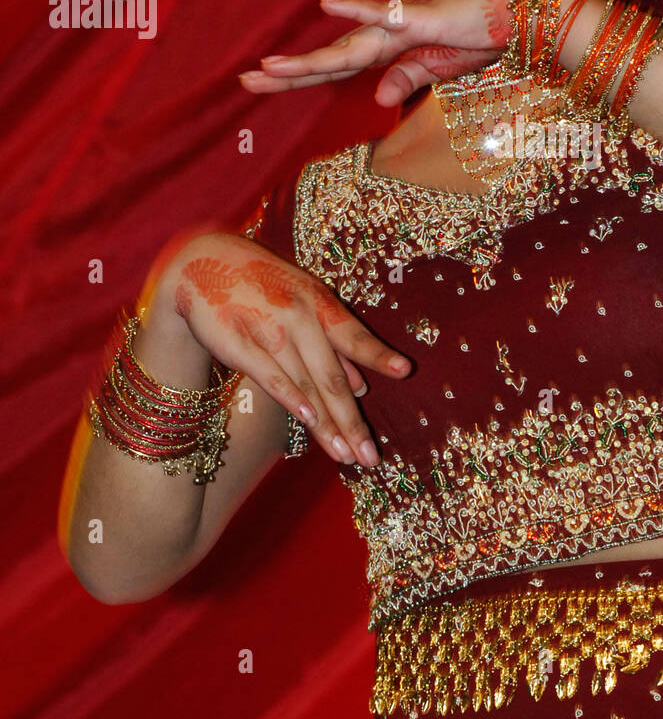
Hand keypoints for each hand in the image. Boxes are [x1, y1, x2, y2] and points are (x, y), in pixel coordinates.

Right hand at [155, 232, 410, 466]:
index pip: (353, 334)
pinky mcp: (235, 340)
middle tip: (370, 456)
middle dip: (351, 419)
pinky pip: (267, 374)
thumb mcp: (303, 301)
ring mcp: (266, 327)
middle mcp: (297, 315)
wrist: (201, 262)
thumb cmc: (263, 286)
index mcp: (318, 303)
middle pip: (330, 375)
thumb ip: (333, 344)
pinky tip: (306, 417)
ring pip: (303, 383)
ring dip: (325, 423)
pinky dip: (289, 395)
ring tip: (345, 454)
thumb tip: (363, 386)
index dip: (377, 353)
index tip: (404, 370)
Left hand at [238, 0, 516, 106]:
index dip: (300, 77)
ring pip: (348, 47)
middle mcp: (386, 35)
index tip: (263, 83)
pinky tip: (327, 6)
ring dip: (311, 60)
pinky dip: (358, 12)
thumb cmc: (483, 37)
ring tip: (269, 68)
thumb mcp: (442, 71)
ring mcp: (401, 25)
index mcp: (390, 51)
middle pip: (331, 59)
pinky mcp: (421, 19)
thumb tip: (377, 98)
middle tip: (245, 81)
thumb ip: (408, 80)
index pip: (338, 69)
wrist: (518, 16)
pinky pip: (386, 16)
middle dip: (290, 72)